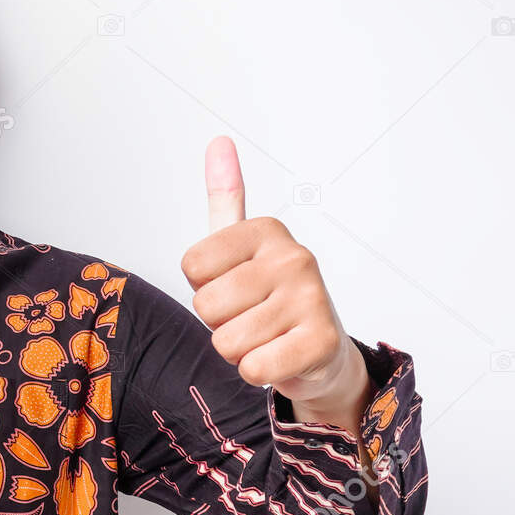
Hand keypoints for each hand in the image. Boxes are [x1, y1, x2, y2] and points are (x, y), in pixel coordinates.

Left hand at [180, 136, 368, 428]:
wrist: (319, 352)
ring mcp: (312, 298)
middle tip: (251, 317)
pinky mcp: (322, 342)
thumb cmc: (269, 298)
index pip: (192, 268)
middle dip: (220, 323)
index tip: (234, 287)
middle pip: (206, 306)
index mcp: (267, 230)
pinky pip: (253, 368)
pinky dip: (258, 372)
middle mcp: (294, 256)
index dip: (204, 288)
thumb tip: (219, 141)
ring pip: (226, 341)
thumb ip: (226, 199)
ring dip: (239, 350)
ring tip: (266, 337)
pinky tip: (280, 357)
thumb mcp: (241, 248)